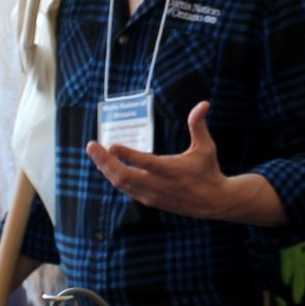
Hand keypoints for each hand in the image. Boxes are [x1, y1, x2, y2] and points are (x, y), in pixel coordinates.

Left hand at [85, 100, 233, 218]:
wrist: (213, 202)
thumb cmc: (209, 171)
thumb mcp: (206, 147)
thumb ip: (198, 125)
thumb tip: (203, 103)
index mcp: (171, 170)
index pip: (145, 163)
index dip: (126, 154)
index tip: (111, 144)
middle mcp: (158, 185)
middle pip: (124, 176)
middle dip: (104, 161)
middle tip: (91, 146)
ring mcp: (151, 195)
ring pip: (121, 184)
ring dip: (106, 168)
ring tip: (95, 154)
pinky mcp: (149, 201)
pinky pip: (126, 189)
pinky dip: (114, 177)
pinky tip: (107, 167)